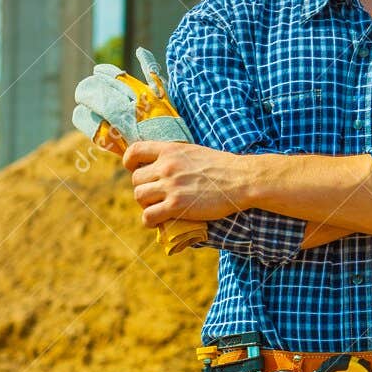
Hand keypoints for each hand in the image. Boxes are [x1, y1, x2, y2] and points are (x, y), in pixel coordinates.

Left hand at [122, 139, 248, 226]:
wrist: (241, 179)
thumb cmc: (223, 167)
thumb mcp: (195, 152)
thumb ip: (176, 157)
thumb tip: (164, 168)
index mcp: (170, 150)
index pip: (135, 151)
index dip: (130, 162)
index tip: (134, 169)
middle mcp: (166, 166)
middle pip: (136, 180)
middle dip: (143, 189)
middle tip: (156, 196)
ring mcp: (171, 186)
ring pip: (140, 197)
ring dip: (147, 205)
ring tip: (159, 208)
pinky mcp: (176, 205)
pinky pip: (148, 216)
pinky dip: (150, 221)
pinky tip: (158, 222)